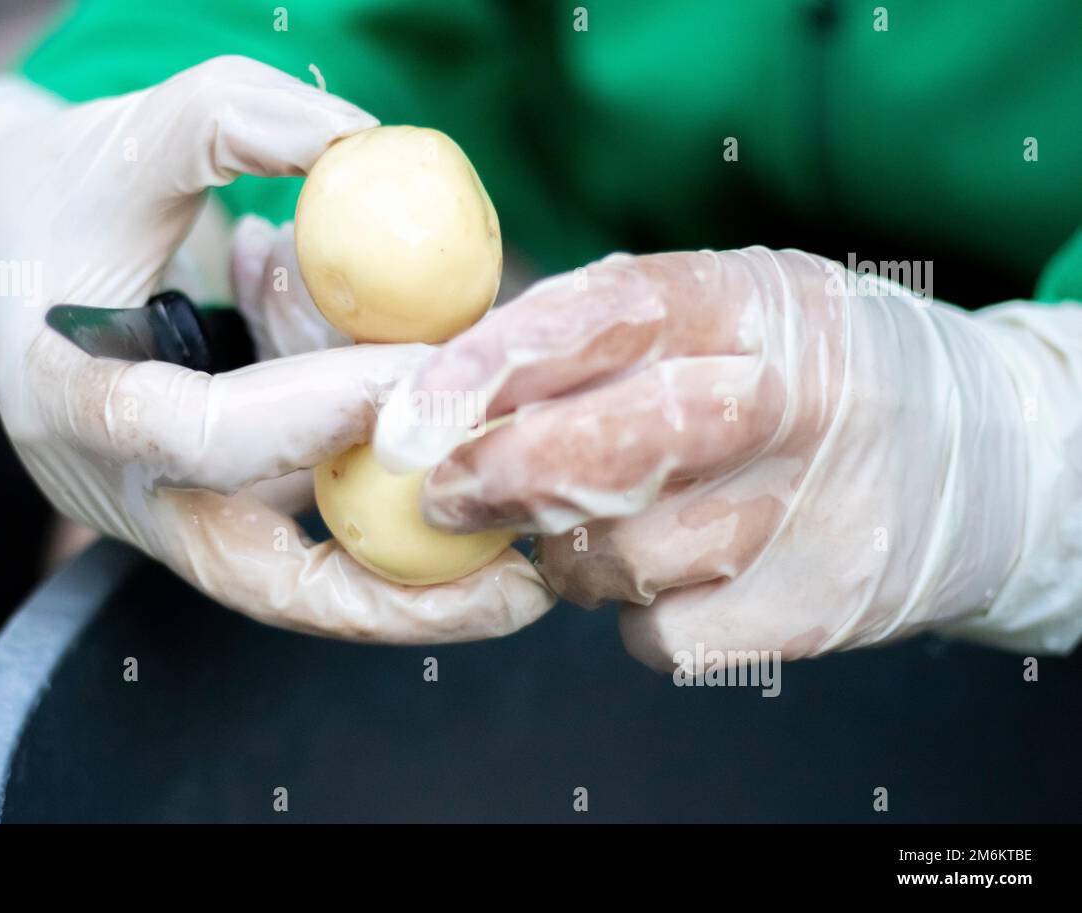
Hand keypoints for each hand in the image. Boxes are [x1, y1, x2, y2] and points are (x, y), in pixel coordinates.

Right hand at [0, 57, 552, 642]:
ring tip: (485, 465)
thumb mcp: (127, 132)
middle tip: (524, 585)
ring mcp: (161, 513)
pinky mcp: (206, 509)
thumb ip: (230, 119)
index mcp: (69, 401)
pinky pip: (310, 526)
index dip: (321, 410)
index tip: (424, 367)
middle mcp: (114, 487)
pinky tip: (428, 423)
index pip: (203, 436)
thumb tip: (363, 140)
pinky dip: (381, 493)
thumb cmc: (58, 190)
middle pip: (261, 581)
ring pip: (303, 565)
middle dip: (398, 600)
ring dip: (410, 538)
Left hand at [376, 247, 1059, 664]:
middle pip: (614, 447)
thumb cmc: (803, 374)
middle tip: (444, 495)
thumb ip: (603, 333)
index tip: (408, 413)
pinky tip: (672, 574)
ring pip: (623, 556)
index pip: (610, 314)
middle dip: (501, 477)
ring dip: (575, 552)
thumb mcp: (727, 310)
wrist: (979, 456)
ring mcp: (817, 510)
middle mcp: (799, 398)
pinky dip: (634, 615)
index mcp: (758, 300)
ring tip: (608, 521)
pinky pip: (661, 635)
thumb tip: (445, 384)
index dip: (495, 363)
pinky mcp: (822, 609)